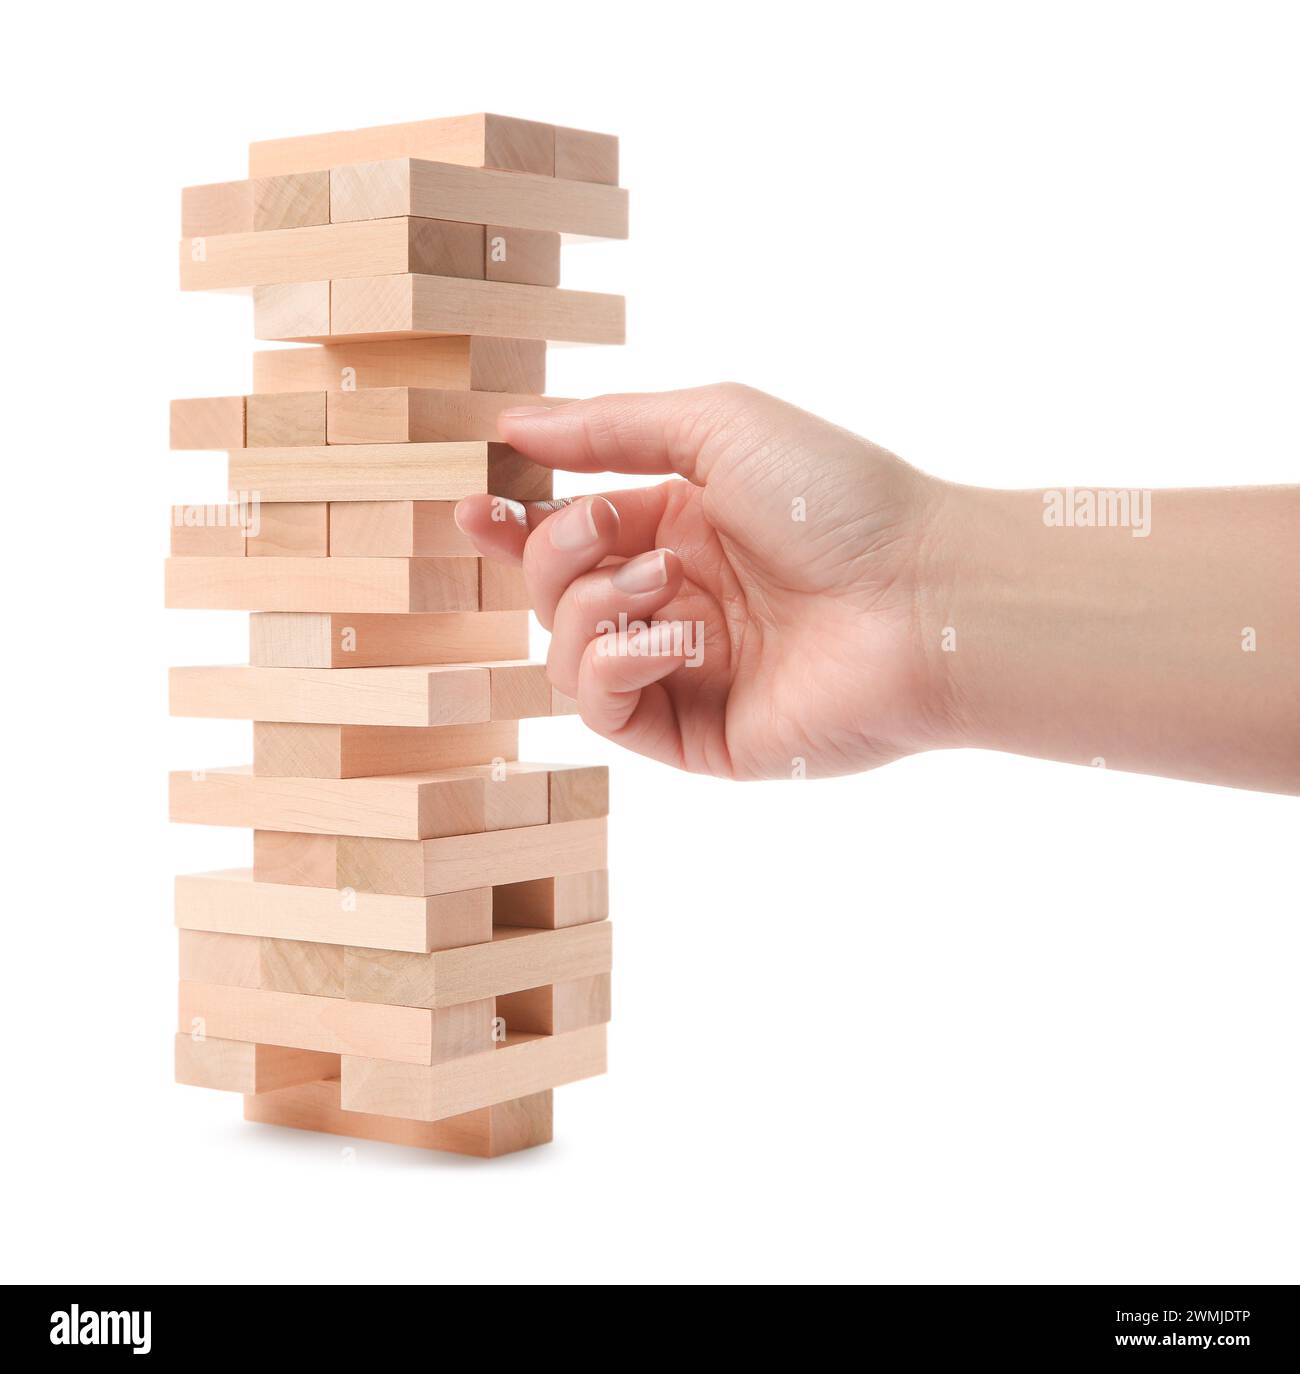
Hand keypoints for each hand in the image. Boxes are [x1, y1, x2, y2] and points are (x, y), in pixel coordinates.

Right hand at [454, 384, 949, 778]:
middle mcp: (676, 601)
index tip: (474, 507)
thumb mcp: (718, 426)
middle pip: (554, 592)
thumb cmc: (838, 497)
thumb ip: (611, 427)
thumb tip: (516, 426)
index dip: (513, 526)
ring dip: (591, 606)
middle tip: (613, 529)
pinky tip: (671, 637)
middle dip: (556, 553)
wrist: (922, 597)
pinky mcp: (696, 734)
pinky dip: (613, 664)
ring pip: (565, 652)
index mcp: (681, 529)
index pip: (568, 535)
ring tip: (665, 582)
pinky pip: (603, 710)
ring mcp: (684, 671)